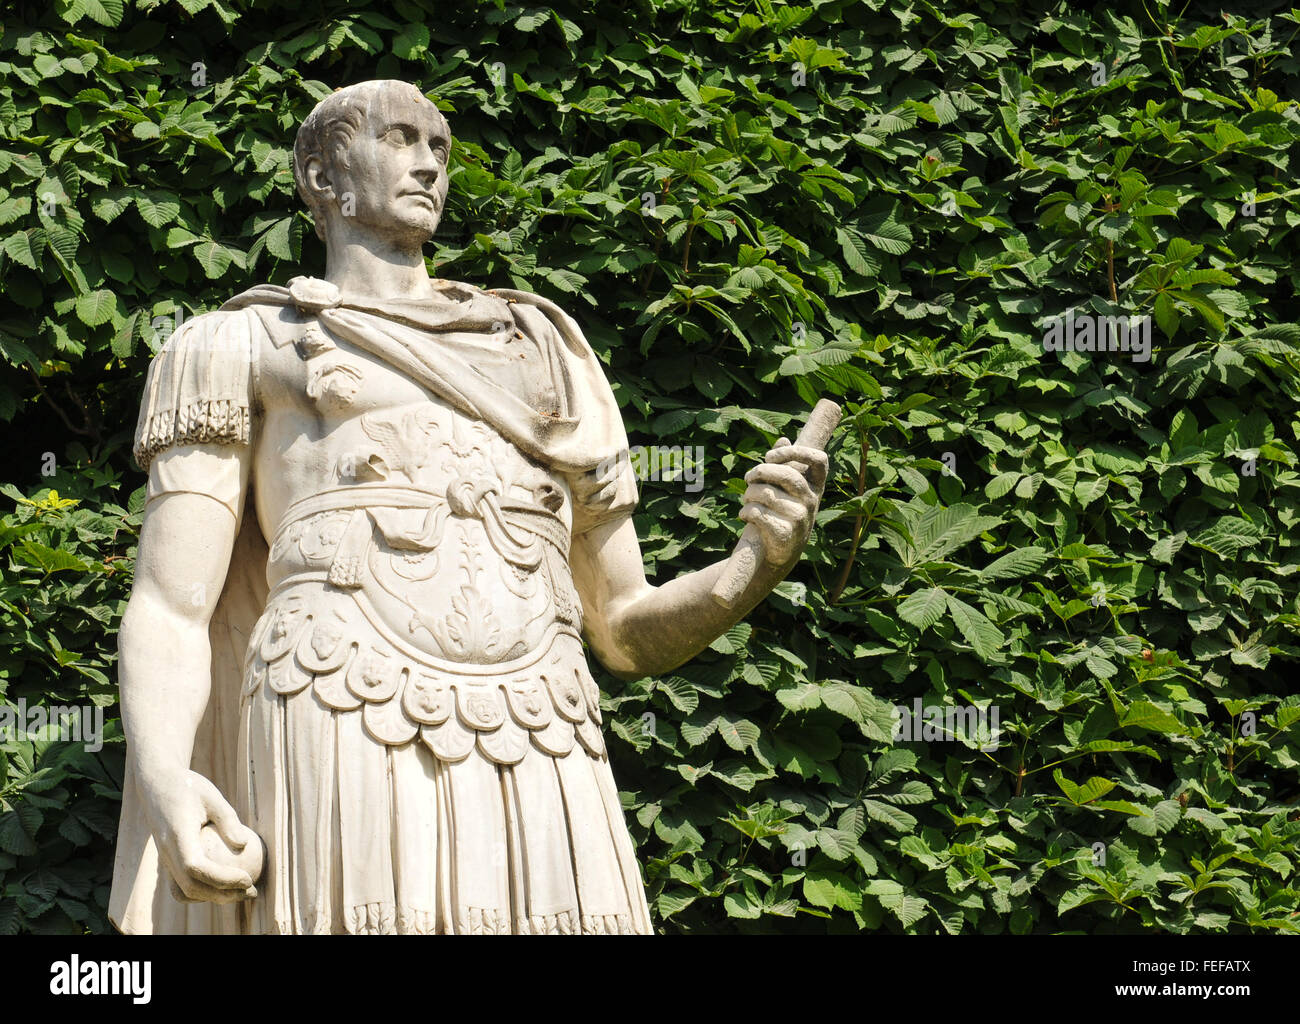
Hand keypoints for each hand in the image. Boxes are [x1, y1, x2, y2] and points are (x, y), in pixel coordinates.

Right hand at [142, 768, 262, 903]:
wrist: (156, 784)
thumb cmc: (189, 786)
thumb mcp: (212, 795)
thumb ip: (228, 819)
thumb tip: (244, 844)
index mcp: (177, 835)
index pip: (196, 867)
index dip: (222, 879)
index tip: (248, 879)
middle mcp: (166, 852)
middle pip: (190, 886)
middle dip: (222, 895)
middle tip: (252, 891)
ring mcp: (164, 860)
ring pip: (184, 891)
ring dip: (213, 897)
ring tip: (242, 892)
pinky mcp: (167, 861)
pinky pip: (181, 885)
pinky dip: (202, 891)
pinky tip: (225, 886)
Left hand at [738, 437, 828, 566]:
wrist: (782, 551)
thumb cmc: (783, 512)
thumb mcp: (789, 489)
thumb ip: (786, 464)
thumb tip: (783, 439)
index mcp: (815, 485)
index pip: (819, 460)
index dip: (796, 451)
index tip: (770, 455)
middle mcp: (811, 500)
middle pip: (787, 475)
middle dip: (761, 471)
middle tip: (749, 477)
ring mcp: (800, 517)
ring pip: (766, 494)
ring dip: (749, 494)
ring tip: (747, 499)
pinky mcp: (785, 533)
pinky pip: (758, 513)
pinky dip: (745, 512)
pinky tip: (745, 515)